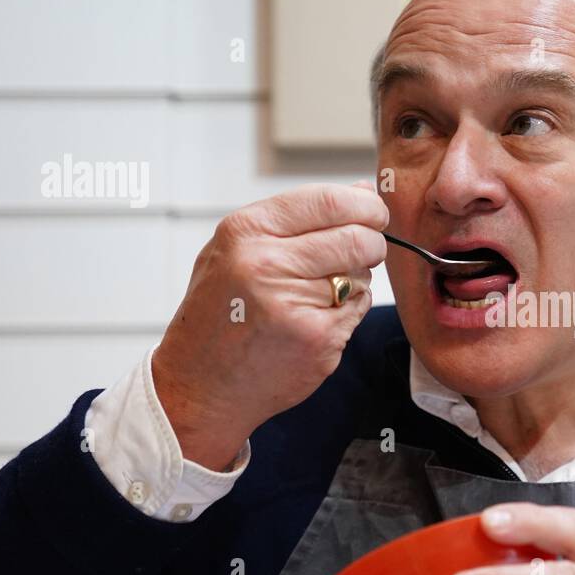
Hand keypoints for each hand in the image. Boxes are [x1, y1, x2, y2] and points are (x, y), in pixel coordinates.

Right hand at [152, 182, 387, 468]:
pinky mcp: (317, 339)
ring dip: (356, 281)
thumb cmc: (220, 312)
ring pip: (362, 275)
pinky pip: (358, 310)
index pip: (330, 201)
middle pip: (357, 238)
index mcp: (245, 231)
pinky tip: (314, 322)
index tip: (374, 214)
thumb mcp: (239, 249)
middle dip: (372, 243)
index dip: (366, 206)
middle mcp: (266, 264)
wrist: (200, 384)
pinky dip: (348, 313)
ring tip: (317, 294)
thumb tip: (363, 190)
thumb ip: (299, 218)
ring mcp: (293, 304)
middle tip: (364, 252)